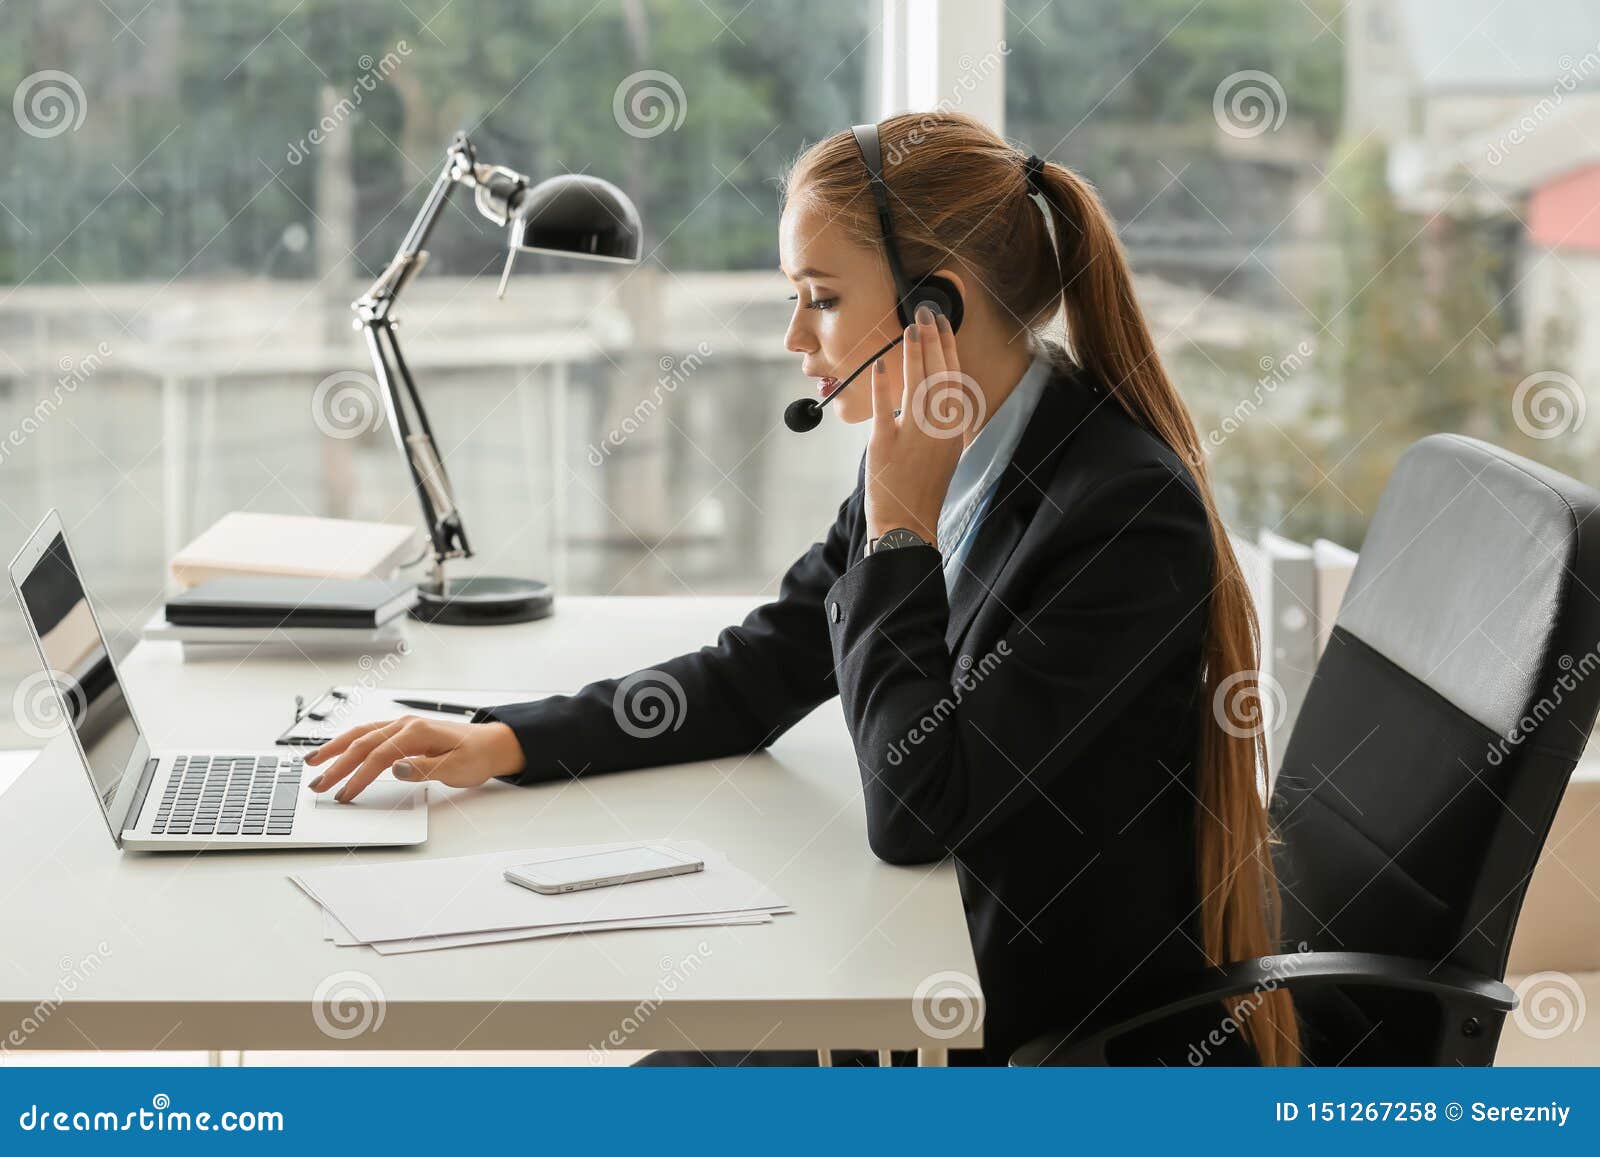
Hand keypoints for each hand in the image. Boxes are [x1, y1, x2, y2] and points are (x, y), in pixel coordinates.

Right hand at [304, 716, 525, 801]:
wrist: (491, 744)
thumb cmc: (476, 756)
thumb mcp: (456, 767)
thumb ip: (424, 768)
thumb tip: (395, 768)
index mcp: (417, 732)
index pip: (379, 756)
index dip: (359, 776)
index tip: (345, 794)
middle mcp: (405, 725)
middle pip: (363, 744)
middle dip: (337, 765)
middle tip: (317, 785)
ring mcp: (402, 726)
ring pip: (360, 735)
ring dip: (335, 749)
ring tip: (311, 762)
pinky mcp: (401, 731)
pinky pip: (368, 734)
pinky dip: (347, 742)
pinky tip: (334, 751)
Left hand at [864, 303, 974, 545]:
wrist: (908, 524)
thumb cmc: (924, 489)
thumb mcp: (945, 452)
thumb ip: (944, 422)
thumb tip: (940, 391)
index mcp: (954, 429)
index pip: (953, 378)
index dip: (947, 348)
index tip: (942, 324)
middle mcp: (938, 429)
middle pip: (938, 374)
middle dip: (932, 340)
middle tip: (925, 311)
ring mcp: (913, 436)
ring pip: (916, 385)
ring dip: (913, 354)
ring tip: (910, 328)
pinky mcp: (886, 445)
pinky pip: (885, 408)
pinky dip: (882, 385)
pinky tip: (881, 365)